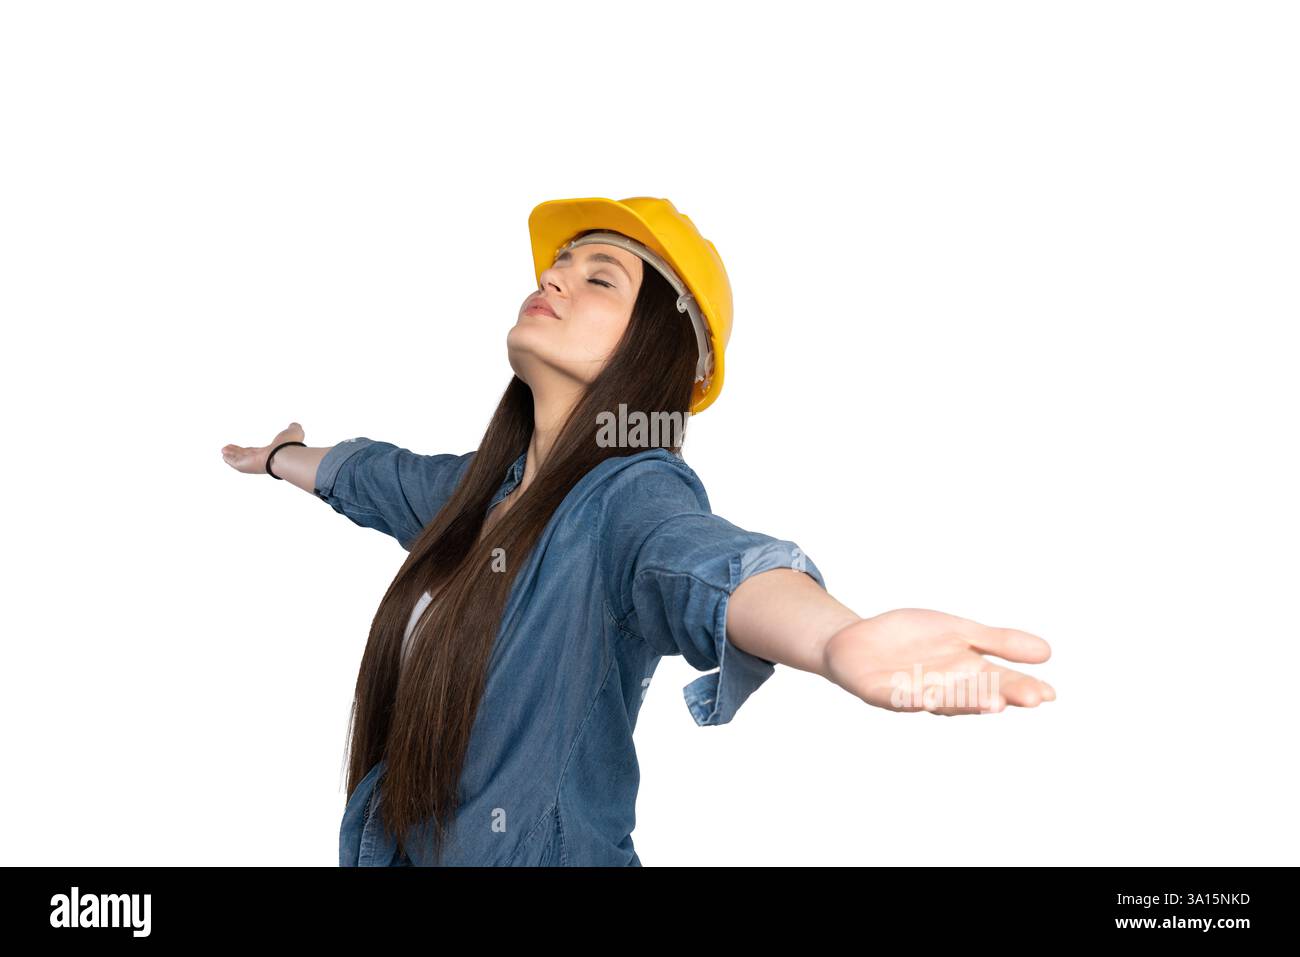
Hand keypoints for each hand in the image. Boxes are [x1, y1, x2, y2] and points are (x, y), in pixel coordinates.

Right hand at [221, 421, 304, 475]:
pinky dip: (230, 460)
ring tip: (223, 451)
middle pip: (246, 456)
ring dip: (231, 455)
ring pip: (239, 459)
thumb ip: (293, 428)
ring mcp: (252, 463)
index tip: (246, 449)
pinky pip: (236, 463)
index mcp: (270, 453)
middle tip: (228, 450)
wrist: (286, 455)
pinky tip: (224, 456)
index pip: (258, 452)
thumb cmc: (291, 445)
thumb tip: (294, 424)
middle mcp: (261, 459)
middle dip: (237, 453)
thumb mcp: (294, 432)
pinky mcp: (245, 465)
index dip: (250, 450)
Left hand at [823, 608, 1054, 715]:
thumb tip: (1048, 652)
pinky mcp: (879, 692)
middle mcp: (943, 688)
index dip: (1021, 687)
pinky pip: (895, 698)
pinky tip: (924, 698)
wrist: (856, 640)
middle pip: (975, 693)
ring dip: (965, 701)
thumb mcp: (959, 632)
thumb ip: (998, 642)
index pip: (998, 682)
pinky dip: (910, 699)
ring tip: (992, 701)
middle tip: (1029, 699)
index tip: (1049, 694)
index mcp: (964, 673)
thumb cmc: (912, 640)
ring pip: (941, 699)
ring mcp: (912, 692)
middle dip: (1000, 695)